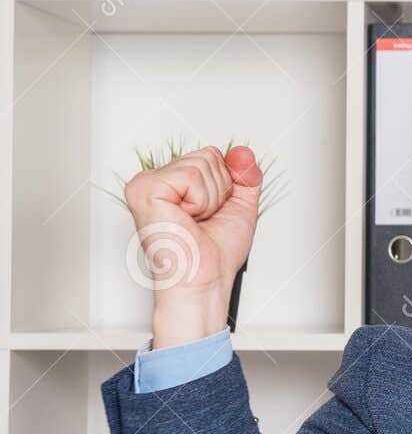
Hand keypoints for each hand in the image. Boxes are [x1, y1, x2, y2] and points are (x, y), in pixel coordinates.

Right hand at [123, 145, 261, 347]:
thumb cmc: (215, 254)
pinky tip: (185, 218)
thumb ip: (245, 176)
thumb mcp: (241, 206)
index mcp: (175, 183)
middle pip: (208, 156)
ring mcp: (147, 183)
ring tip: (194, 221)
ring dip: (210, 199)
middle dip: (219, 191)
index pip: (212, 155)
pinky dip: (199, 201)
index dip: (225, 186)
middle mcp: (157, 180)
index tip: (212, 214)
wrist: (204, 281)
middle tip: (203, 220)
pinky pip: (191, 175)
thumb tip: (244, 151)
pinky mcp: (144, 189)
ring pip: (202, 163)